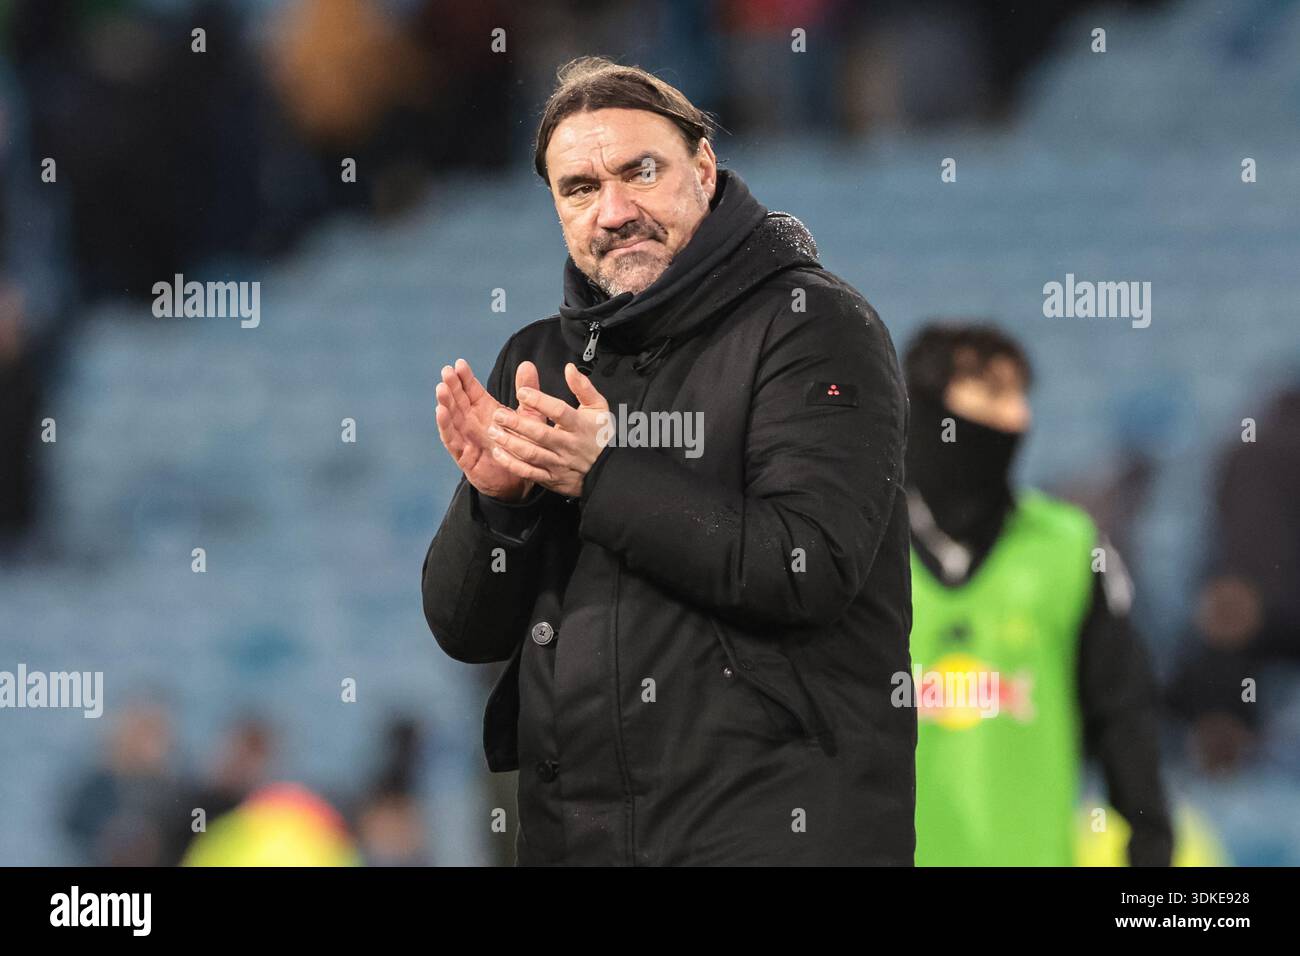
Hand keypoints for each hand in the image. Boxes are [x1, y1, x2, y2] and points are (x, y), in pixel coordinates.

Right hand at [435, 358, 546, 501]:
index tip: (460, 364)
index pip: (472, 391)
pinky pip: (452, 439)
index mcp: (485, 410)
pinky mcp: (464, 455)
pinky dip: (446, 426)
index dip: (465, 378)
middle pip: (459, 401)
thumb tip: (527, 364)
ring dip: (445, 403)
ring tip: (441, 388)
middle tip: (446, 371)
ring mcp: (466, 437)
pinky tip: (441, 412)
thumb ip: (528, 392)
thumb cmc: (522, 447)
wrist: (519, 481)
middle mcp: (472, 422)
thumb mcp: (529, 416)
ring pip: (452, 418)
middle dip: (452, 386)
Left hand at [485, 362, 611, 498]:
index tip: (521, 392)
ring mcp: (560, 464)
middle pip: (541, 434)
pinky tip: (498, 453)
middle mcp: (569, 445)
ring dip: (510, 443)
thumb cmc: (600, 436)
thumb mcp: (598, 408)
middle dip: (517, 424)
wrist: (609, 471)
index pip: (559, 412)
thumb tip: (569, 368)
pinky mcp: (552, 478)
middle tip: (498, 414)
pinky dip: (512, 464)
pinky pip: (530, 472)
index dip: (540, 401)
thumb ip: (583, 387)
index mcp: (580, 426)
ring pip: (532, 454)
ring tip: (493, 431)